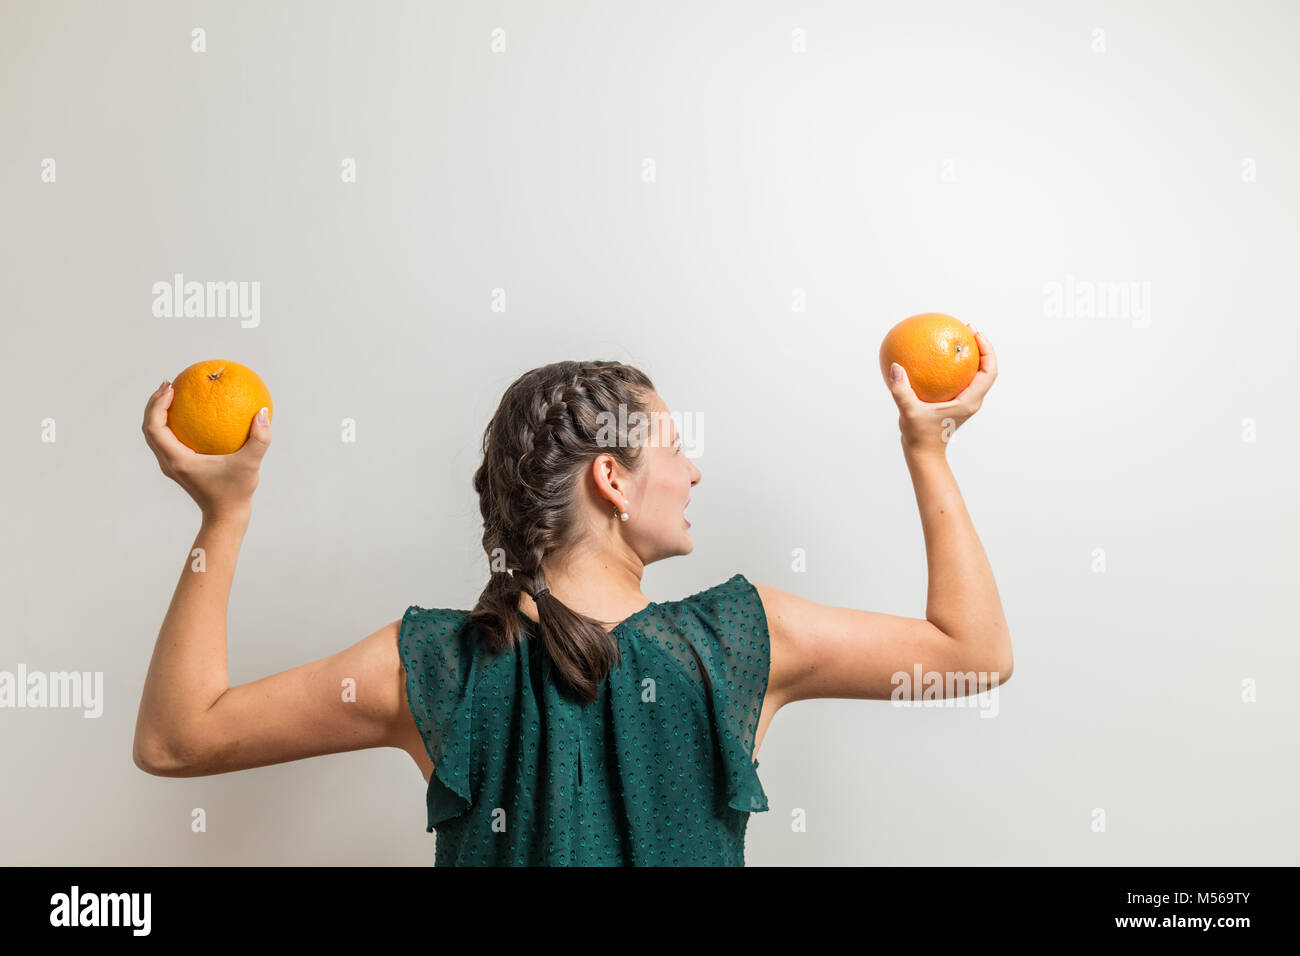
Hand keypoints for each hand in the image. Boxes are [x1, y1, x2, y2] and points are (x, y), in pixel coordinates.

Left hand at [141, 380, 271, 519]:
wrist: (225, 517)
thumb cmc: (236, 492)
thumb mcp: (250, 465)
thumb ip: (259, 439)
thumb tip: (263, 411)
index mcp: (177, 459)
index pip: (155, 427)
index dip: (157, 405)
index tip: (170, 388)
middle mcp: (169, 462)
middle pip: (148, 429)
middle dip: (154, 404)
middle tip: (168, 385)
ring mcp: (172, 466)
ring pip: (155, 436)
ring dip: (159, 414)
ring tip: (173, 395)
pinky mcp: (180, 467)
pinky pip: (168, 441)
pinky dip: (172, 425)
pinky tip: (191, 416)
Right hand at [886, 325, 997, 456]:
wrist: (923, 454)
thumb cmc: (919, 436)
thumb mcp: (908, 412)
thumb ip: (901, 391)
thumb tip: (895, 366)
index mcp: (969, 401)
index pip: (989, 372)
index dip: (987, 350)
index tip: (975, 334)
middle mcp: (972, 400)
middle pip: (987, 369)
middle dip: (981, 347)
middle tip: (967, 328)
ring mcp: (965, 402)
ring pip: (976, 374)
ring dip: (971, 355)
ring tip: (956, 337)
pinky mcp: (956, 403)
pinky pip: (961, 379)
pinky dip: (954, 366)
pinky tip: (936, 357)